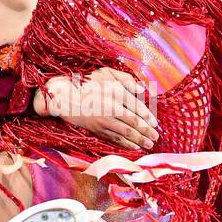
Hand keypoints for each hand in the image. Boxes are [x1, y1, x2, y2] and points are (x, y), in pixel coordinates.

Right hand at [34, 67, 160, 150]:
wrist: (64, 96)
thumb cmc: (86, 82)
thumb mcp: (106, 74)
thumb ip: (126, 80)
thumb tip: (142, 90)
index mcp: (116, 92)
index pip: (137, 107)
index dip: (148, 117)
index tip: (155, 123)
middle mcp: (111, 107)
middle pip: (134, 121)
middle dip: (147, 131)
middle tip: (156, 137)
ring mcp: (104, 119)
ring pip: (126, 132)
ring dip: (139, 140)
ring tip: (149, 144)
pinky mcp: (97, 129)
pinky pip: (114, 138)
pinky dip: (126, 143)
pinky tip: (134, 147)